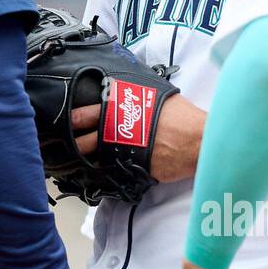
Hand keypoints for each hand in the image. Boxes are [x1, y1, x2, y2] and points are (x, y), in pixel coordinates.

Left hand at [67, 95, 205, 182]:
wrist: (201, 140)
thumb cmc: (185, 117)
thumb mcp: (160, 97)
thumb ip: (140, 98)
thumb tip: (130, 95)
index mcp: (127, 108)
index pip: (94, 111)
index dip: (79, 117)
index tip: (69, 120)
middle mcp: (123, 129)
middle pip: (90, 136)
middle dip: (76, 141)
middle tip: (66, 143)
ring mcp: (128, 150)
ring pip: (99, 155)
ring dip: (88, 157)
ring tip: (77, 159)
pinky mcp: (136, 168)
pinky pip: (116, 169)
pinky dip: (108, 171)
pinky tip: (100, 172)